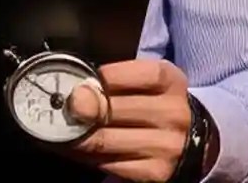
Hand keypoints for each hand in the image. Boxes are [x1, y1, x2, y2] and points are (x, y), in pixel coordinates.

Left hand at [65, 59, 192, 181]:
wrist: (189, 139)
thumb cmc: (155, 103)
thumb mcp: (146, 81)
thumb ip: (116, 79)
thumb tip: (75, 92)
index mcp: (170, 81)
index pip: (131, 74)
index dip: (103, 77)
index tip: (83, 80)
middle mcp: (173, 114)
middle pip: (109, 109)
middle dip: (78, 109)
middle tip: (59, 106)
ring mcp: (166, 146)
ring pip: (103, 140)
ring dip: (73, 136)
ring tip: (57, 128)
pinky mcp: (155, 172)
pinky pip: (107, 164)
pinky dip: (82, 156)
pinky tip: (72, 147)